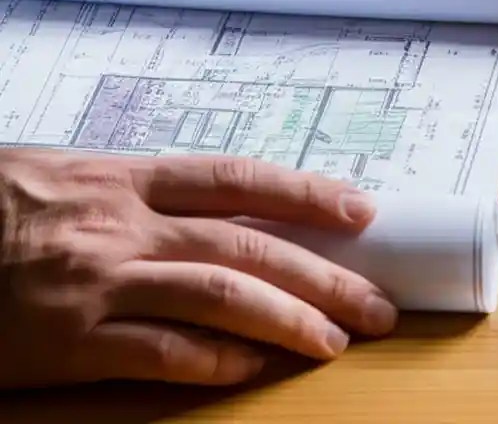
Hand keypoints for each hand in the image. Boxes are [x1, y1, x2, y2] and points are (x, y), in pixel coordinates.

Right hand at [0, 149, 397, 388]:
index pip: (238, 179)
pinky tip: (253, 370)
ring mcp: (98, 284)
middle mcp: (122, 226)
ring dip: (289, 322)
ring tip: (334, 342)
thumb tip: (229, 211)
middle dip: (325, 276)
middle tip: (377, 304)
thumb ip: (145, 194)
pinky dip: (216, 363)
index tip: (362, 211)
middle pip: (249, 245)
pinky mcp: (70, 344)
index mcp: (124, 179)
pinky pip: (163, 355)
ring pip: (222, 297)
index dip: (307, 192)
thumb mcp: (67, 178)